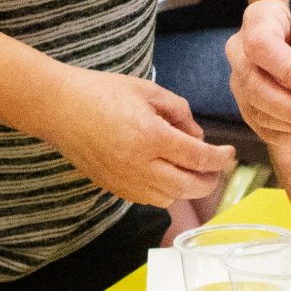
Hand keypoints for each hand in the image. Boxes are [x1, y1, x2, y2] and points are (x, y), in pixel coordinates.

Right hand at [40, 67, 233, 206]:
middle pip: (190, 186)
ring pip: (171, 198)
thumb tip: (197, 135)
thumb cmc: (102, 92)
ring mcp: (126, 180)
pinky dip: (165, 193)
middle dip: (209, 179)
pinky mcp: (114, 187)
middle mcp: (141, 164)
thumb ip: (179, 111)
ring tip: (191, 172)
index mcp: (152, 136)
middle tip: (215, 168)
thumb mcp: (148, 90)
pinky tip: (165, 176)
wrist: (60, 108)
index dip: (221, 159)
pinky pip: (149, 200)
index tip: (229, 153)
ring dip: (187, 188)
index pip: (199, 158)